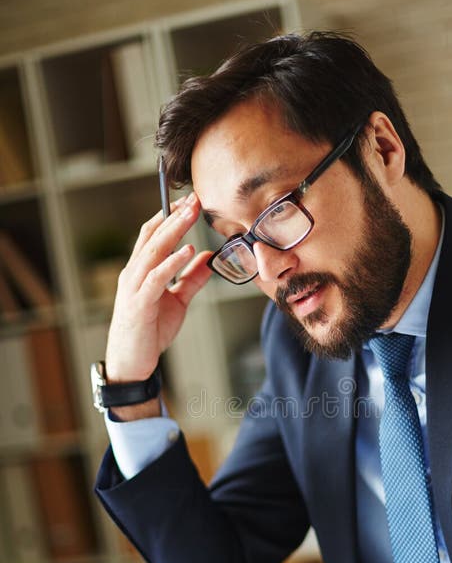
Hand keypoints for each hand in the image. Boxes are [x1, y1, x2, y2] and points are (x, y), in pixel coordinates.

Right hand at [105, 192, 211, 384]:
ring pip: (153, 251)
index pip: (152, 235)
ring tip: (191, 215)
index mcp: (140, 271)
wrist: (132, 363)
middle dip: (174, 216)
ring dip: (173, 231)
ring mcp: (134, 288)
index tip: (189, 201)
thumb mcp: (177, 301)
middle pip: (153, 237)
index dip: (170, 216)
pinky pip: (155, 278)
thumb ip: (192, 279)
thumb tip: (209, 259)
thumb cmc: (150, 332)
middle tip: (194, 199)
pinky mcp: (139, 304)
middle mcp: (133, 274)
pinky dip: (171, 263)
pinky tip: (187, 251)